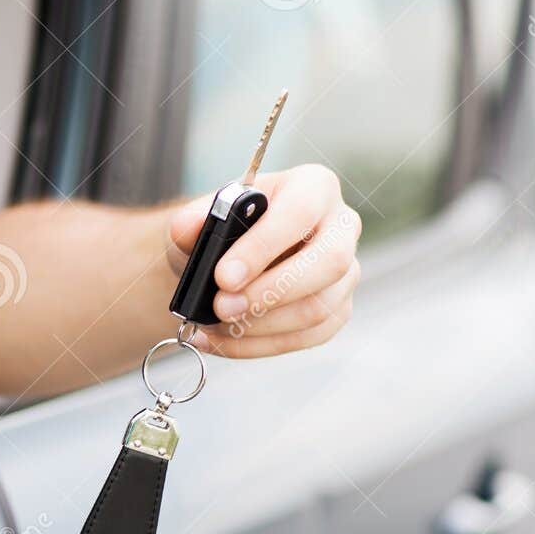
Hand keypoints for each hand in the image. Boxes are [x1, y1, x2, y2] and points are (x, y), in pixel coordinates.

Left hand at [166, 164, 361, 357]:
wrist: (226, 260)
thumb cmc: (223, 230)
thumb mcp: (201, 217)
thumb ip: (191, 220)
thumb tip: (188, 227)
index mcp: (313, 187)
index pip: (300, 213)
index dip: (263, 247)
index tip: (223, 277)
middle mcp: (342, 227)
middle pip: (329, 263)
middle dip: (270, 293)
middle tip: (221, 308)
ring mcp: (346, 272)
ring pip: (319, 308)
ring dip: (260, 326)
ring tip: (213, 326)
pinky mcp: (337, 310)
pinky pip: (308, 337)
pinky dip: (258, 346)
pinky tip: (220, 341)